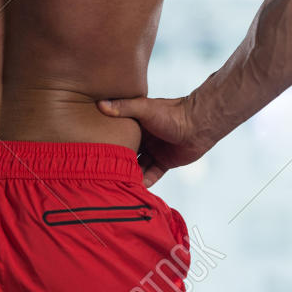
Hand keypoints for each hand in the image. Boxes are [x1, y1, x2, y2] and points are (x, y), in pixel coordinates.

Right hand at [96, 94, 213, 186]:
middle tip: (102, 173)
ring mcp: (154, 150)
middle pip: (127, 153)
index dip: (107, 143)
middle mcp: (144, 138)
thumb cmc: (171, 113)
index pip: (117, 135)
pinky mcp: (165, 162)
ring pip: (139, 166)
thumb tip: (100, 104)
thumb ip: (123, 107)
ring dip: (131, 174)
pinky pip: (153, 174)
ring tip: (118, 184)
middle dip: (117, 162)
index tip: (92, 153)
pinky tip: (137, 187)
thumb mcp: (144, 108)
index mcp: (136, 124)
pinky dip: (146, 181)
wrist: (199, 124)